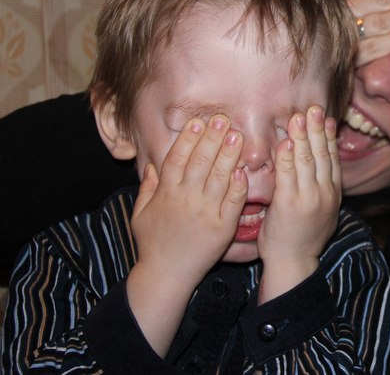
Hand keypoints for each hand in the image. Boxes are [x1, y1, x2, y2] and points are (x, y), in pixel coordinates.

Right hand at [126, 115, 246, 355]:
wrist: (166, 276)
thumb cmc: (152, 244)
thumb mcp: (140, 214)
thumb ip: (146, 188)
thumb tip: (151, 165)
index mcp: (166, 193)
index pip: (177, 158)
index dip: (188, 138)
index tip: (198, 122)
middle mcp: (186, 199)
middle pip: (200, 162)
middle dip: (212, 138)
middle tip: (222, 119)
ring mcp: (206, 213)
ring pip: (219, 177)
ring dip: (229, 154)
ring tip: (237, 135)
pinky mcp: (222, 227)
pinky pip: (233, 201)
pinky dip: (238, 184)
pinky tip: (243, 169)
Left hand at [257, 105, 340, 302]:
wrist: (294, 263)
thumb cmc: (301, 235)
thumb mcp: (321, 209)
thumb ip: (320, 185)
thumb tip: (316, 162)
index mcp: (333, 193)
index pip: (331, 157)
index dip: (327, 135)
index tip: (324, 117)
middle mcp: (324, 193)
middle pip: (321, 154)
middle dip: (316, 128)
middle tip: (312, 108)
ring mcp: (308, 198)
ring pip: (306, 160)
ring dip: (301, 136)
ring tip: (298, 117)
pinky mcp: (289, 203)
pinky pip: (288, 174)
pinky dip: (287, 157)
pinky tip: (285, 142)